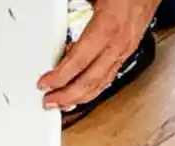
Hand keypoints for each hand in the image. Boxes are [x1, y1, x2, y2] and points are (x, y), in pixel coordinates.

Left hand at [38, 0, 157, 108]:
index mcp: (106, 28)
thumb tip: (53, 21)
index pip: (78, 62)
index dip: (60, 77)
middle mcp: (117, 44)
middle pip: (89, 81)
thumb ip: (73, 12)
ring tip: (64, 103)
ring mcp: (125, 50)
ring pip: (101, 84)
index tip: (45, 84)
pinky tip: (86, 92)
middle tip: (49, 102)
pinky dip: (95, 89)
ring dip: (81, 97)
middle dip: (67, 96)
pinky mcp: (129, 51)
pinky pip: (110, 77)